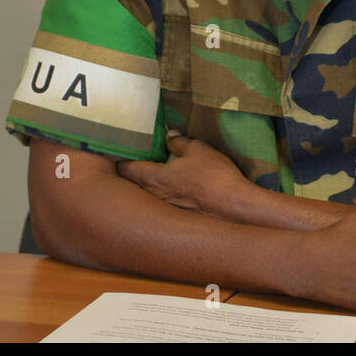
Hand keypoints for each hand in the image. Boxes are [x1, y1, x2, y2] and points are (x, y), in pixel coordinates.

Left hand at [115, 131, 247, 214]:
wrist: (235, 210)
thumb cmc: (215, 177)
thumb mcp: (199, 150)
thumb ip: (179, 142)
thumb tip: (169, 135)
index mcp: (153, 178)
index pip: (124, 169)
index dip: (120, 158)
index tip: (123, 150)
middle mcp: (153, 198)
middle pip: (131, 186)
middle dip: (130, 174)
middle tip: (136, 161)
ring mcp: (164, 212)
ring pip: (145, 198)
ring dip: (146, 188)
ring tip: (155, 177)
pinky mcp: (177, 221)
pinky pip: (160, 208)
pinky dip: (161, 200)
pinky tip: (175, 193)